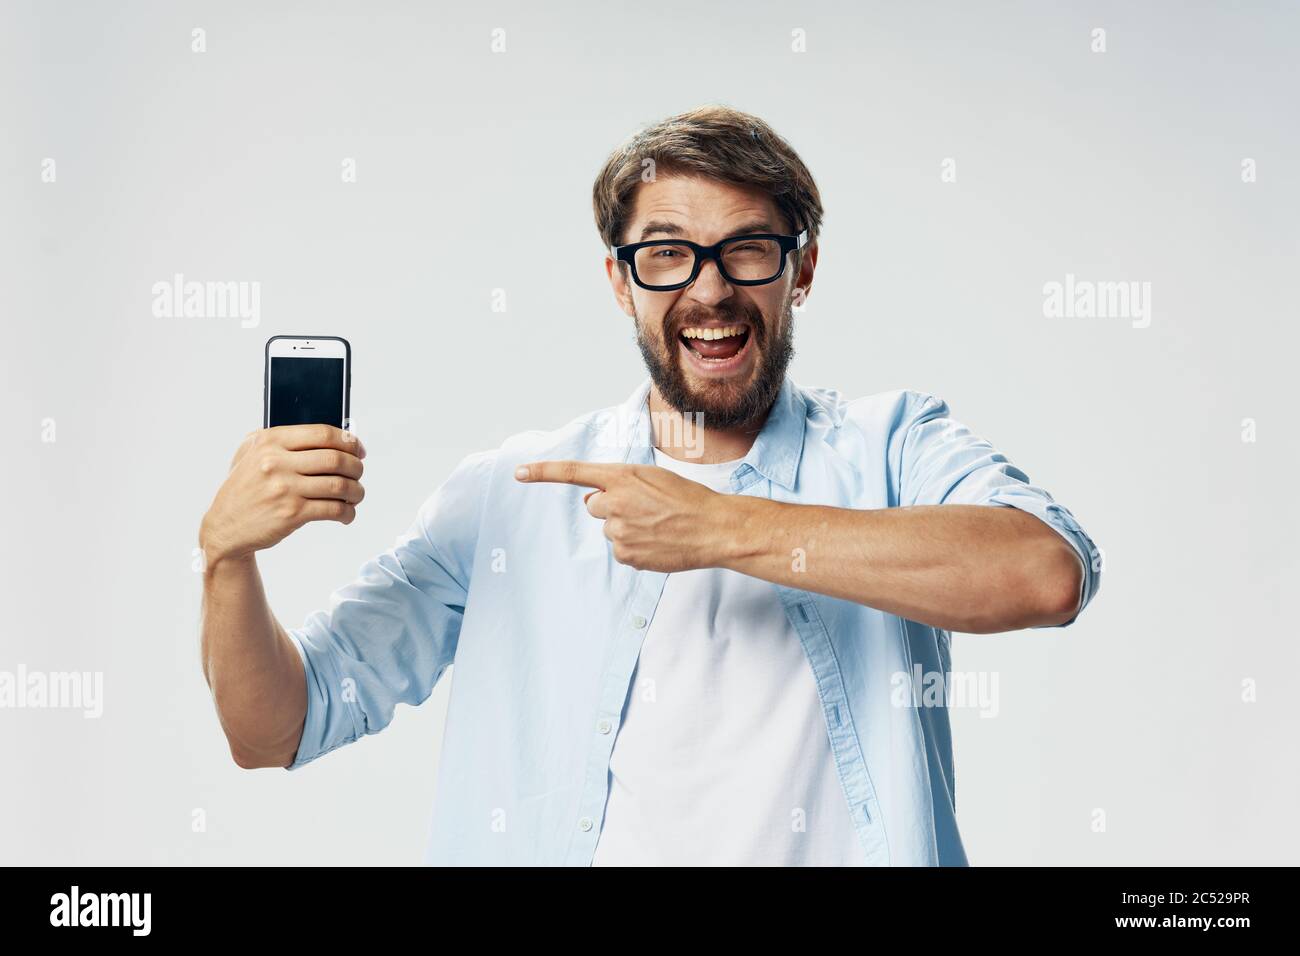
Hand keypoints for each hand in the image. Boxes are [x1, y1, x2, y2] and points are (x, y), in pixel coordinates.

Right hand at [200, 424, 365, 565]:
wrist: (225, 526)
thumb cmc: (244, 488)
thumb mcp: (249, 452)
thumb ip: (279, 438)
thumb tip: (328, 435)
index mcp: (270, 442)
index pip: (322, 433)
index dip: (348, 441)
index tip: (358, 450)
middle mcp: (277, 463)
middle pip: (336, 459)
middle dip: (356, 467)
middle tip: (358, 473)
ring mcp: (285, 489)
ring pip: (339, 485)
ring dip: (356, 491)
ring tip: (356, 495)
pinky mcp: (292, 514)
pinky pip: (333, 509)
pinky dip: (347, 512)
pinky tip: (346, 514)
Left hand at [515, 459, 729, 571]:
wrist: (713, 528)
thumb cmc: (687, 499)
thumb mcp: (652, 478)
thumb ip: (619, 484)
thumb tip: (593, 503)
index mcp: (621, 476)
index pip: (573, 472)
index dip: (543, 472)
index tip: (519, 472)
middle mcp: (614, 502)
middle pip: (593, 506)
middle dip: (611, 507)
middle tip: (644, 508)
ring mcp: (619, 531)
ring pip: (609, 529)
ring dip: (626, 527)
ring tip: (657, 526)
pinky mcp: (626, 555)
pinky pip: (620, 549)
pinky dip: (635, 546)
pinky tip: (657, 542)